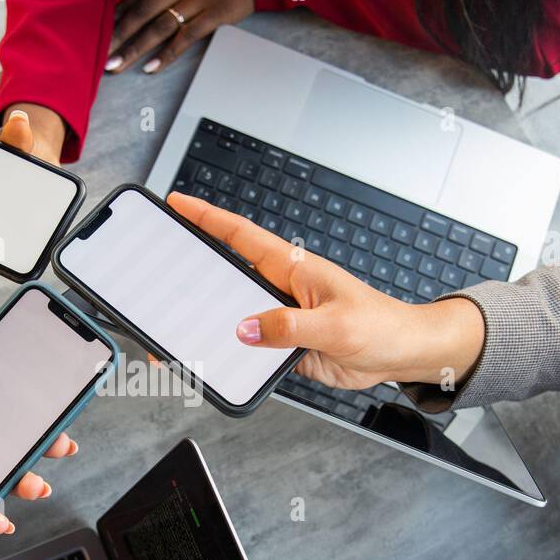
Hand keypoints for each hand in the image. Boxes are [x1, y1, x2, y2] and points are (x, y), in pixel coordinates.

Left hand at [106, 0, 257, 74]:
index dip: (117, 14)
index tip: (99, 32)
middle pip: (141, 13)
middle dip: (118, 35)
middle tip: (100, 55)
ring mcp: (196, 1)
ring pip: (157, 26)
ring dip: (135, 48)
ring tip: (116, 65)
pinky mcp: (214, 14)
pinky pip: (185, 37)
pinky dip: (167, 54)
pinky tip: (151, 68)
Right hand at [166, 193, 486, 389]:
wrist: (401, 353)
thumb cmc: (380, 326)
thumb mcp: (335, 325)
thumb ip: (289, 328)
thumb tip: (246, 328)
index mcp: (293, 267)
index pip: (241, 236)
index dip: (207, 217)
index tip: (177, 204)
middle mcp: (281, 288)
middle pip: (226, 273)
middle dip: (192, 266)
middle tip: (158, 264)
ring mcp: (280, 318)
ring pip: (233, 314)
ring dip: (207, 318)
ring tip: (174, 323)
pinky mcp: (284, 345)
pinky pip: (249, 347)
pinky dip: (229, 351)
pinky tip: (212, 356)